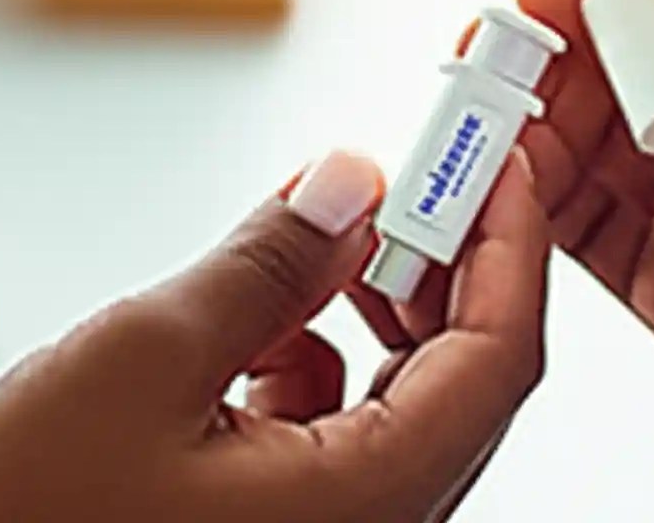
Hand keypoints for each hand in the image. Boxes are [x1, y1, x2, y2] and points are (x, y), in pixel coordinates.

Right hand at [0, 150, 548, 522]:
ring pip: (396, 394)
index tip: (495, 163)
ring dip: (372, 306)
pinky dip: (316, 356)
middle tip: (408, 180)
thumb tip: (345, 190)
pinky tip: (263, 324)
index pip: (498, 355)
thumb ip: (267, 267)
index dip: (509, 244)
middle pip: (458, 373)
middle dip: (437, 263)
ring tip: (322, 242)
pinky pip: (339, 424)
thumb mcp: (144, 360)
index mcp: (365, 500)